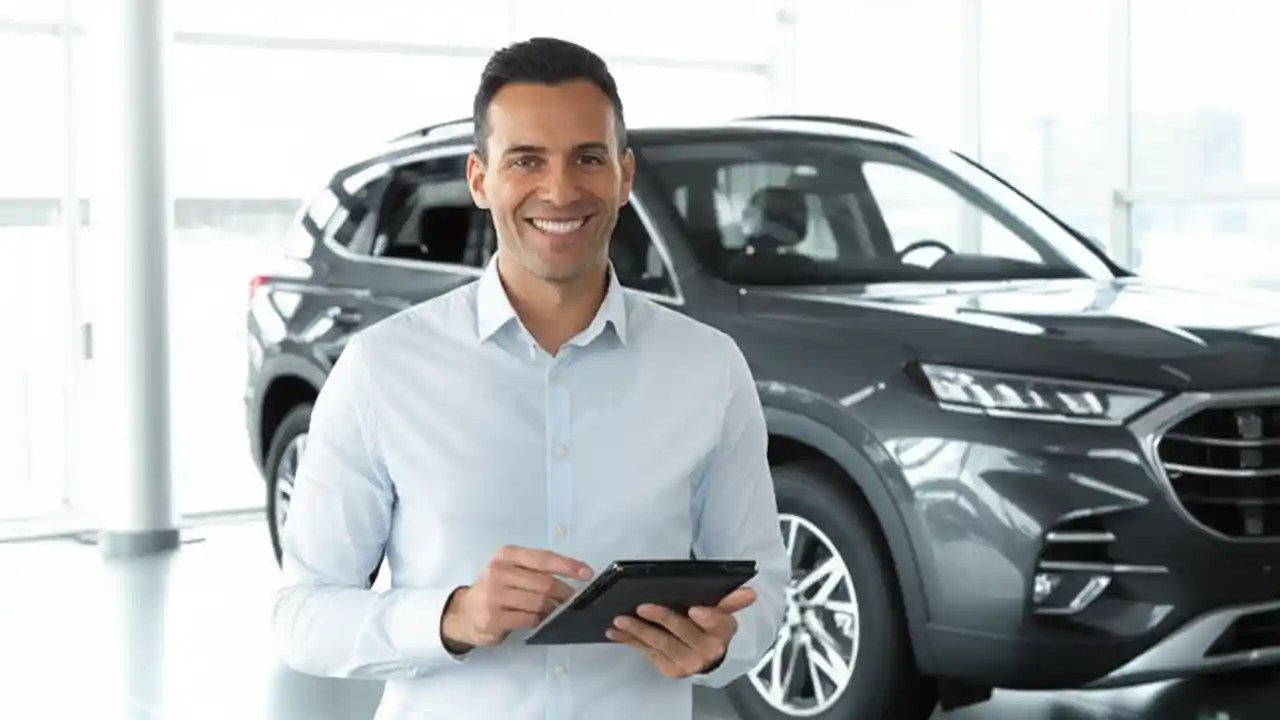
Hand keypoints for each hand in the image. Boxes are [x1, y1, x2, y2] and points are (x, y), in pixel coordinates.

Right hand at [441, 545, 592, 652]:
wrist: (463, 614)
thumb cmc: (494, 590)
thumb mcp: (510, 571)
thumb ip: (535, 571)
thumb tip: (572, 580)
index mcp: (506, 555)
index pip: (543, 558)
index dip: (568, 565)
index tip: (587, 573)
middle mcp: (498, 572)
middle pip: (543, 583)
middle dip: (563, 592)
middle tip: (573, 599)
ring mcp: (494, 596)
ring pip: (538, 602)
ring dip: (551, 609)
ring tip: (553, 610)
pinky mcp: (494, 618)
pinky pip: (528, 619)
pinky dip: (538, 620)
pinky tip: (536, 619)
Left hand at [606, 586, 756, 677]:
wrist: (706, 657)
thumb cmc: (710, 628)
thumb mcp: (722, 613)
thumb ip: (731, 601)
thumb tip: (750, 592)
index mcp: (722, 632)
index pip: (718, 624)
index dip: (707, 618)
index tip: (695, 610)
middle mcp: (706, 651)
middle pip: (682, 632)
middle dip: (662, 618)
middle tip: (642, 606)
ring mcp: (685, 662)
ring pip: (659, 643)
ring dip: (638, 631)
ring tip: (620, 618)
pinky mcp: (668, 668)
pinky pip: (646, 652)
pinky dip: (629, 640)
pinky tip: (615, 631)